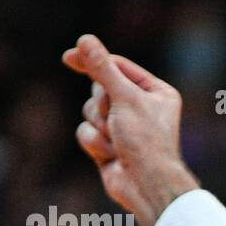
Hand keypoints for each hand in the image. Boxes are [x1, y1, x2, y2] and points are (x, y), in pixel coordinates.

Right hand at [61, 34, 198, 225]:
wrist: (146, 185)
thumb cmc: (146, 141)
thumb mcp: (124, 98)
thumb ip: (102, 69)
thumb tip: (85, 40)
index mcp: (156, 92)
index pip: (117, 66)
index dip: (94, 62)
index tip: (69, 57)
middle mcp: (141, 108)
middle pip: (100, 89)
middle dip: (103, 106)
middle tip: (116, 119)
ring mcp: (124, 128)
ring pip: (90, 112)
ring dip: (99, 126)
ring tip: (118, 141)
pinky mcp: (109, 145)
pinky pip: (86, 132)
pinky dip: (95, 143)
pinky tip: (111, 156)